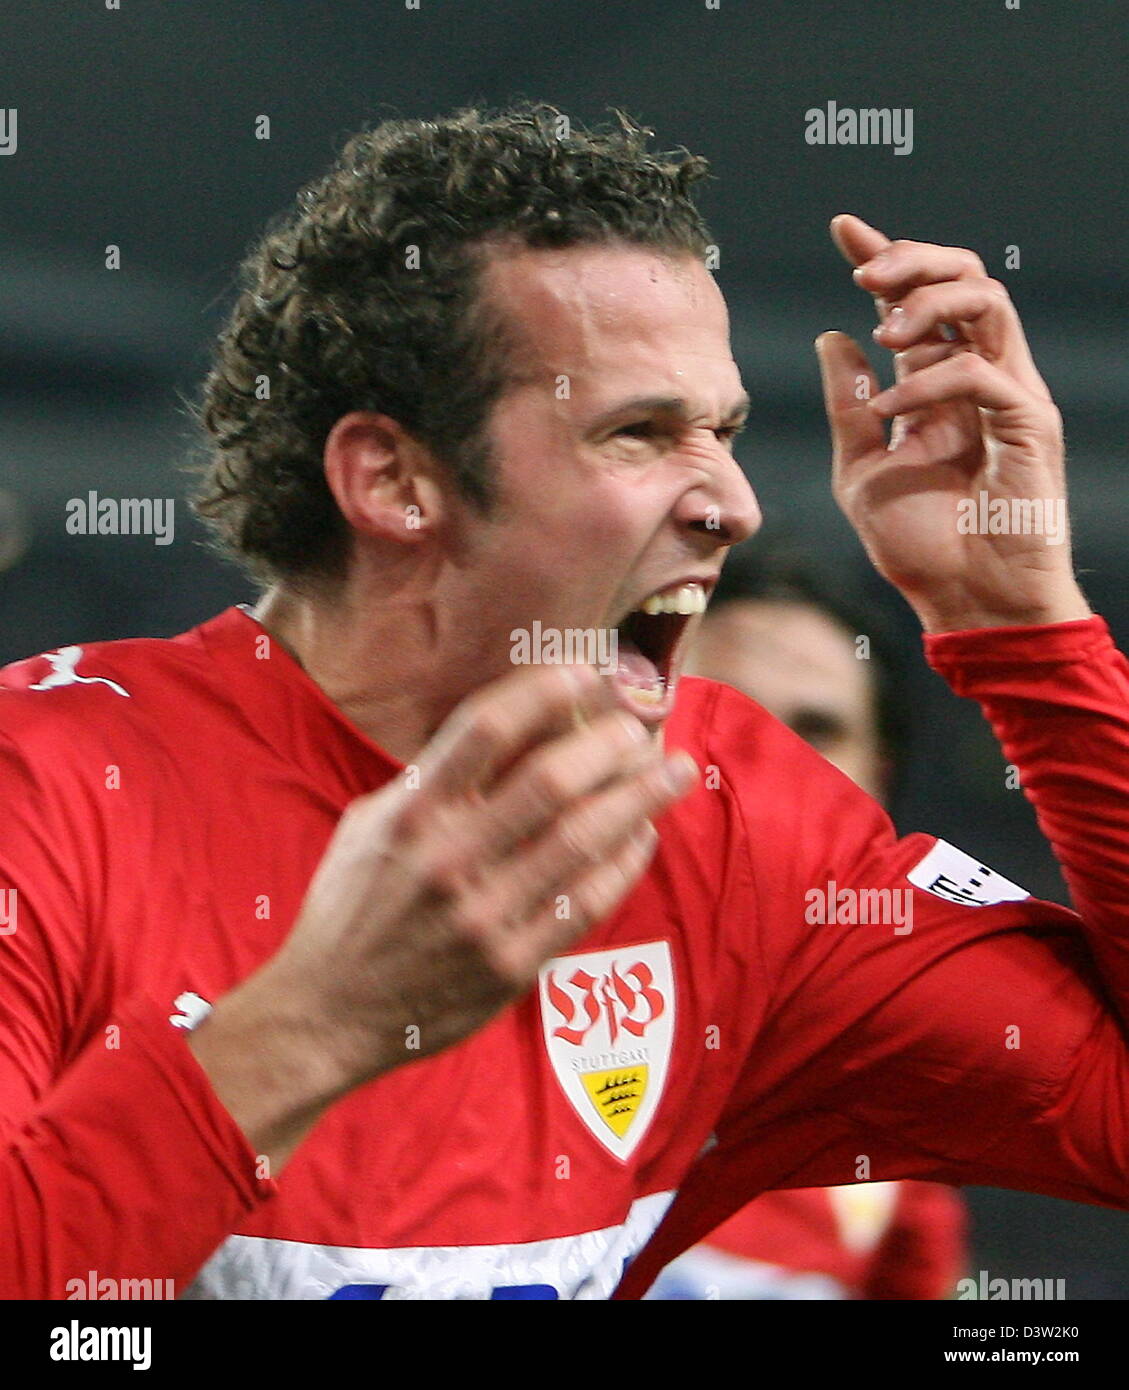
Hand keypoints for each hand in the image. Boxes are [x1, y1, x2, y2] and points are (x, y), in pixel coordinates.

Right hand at [191, 663, 696, 1167]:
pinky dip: (625, 861)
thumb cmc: (352, 906)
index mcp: (410, 812)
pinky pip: (588, 901)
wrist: (330, 1012)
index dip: (543, 690)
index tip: (584, 673)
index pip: (485, 727)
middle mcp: (448, 858)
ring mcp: (484, 915)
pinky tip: (642, 835)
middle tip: (638, 726)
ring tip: (675, 770)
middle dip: (609, 742)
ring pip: (585, 838)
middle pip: (551, 778)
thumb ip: (431, 779)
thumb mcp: (370, 825)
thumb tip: (510, 727)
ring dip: (641, 797)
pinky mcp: (513, 964)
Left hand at [815, 214, 1090, 632]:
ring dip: (928, 301)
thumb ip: (850, 406)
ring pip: (987, 302)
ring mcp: (1008, 396)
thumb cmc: (919, 546)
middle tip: (865, 271)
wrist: (965, 602)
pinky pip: (980, 373)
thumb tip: (833, 337)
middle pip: (962, 278)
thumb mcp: (861, 471)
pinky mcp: (1029, 423)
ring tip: (882, 330)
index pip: (915, 303)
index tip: (844, 228)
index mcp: (934, 385)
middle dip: (912, 259)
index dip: (885, 257)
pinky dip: (928, 382)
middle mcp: (974, 379)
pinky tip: (890, 411)